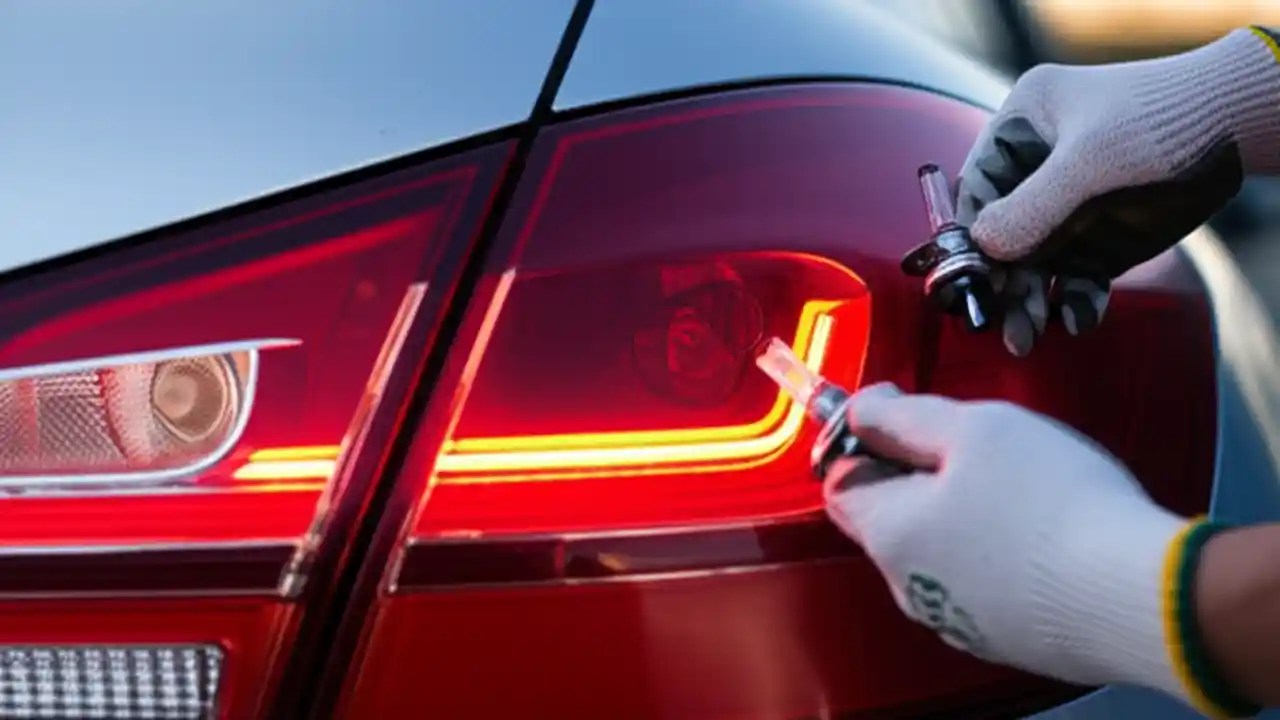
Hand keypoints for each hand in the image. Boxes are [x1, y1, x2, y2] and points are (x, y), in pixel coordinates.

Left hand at [825, 384, 1192, 698]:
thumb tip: (858, 412)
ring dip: (963, 519)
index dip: (864, 445)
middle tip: (980, 451)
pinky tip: (1048, 538)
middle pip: (892, 520)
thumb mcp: (972, 429)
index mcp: (888, 534)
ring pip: (940, 556)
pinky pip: (985, 588)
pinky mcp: (1008, 643)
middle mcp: (908, 588)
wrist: (1139, 598)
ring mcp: (958, 623)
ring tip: (1022, 491)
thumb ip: (904, 418)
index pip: (840, 485)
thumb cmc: (1047, 499)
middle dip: (921, 480)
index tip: (908, 418)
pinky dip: (1001, 558)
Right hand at [956, 28, 1278, 354]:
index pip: (977, 190)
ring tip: (1026, 340)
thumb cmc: (1159, 124)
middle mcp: (1036, 170)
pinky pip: (1075, 277)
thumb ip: (1030, 208)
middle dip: (999, 282)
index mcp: (1022, 129)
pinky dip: (1074, 301)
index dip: (968, 237)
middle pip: (1000, 236)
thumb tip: (981, 248)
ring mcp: (1068, 208)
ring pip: (1034, 264)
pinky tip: (1079, 320)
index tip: (967, 281)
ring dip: (1029, 303)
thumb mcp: (1088, 162)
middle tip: (996, 325)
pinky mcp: (1100, 238)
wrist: (1236, 127)